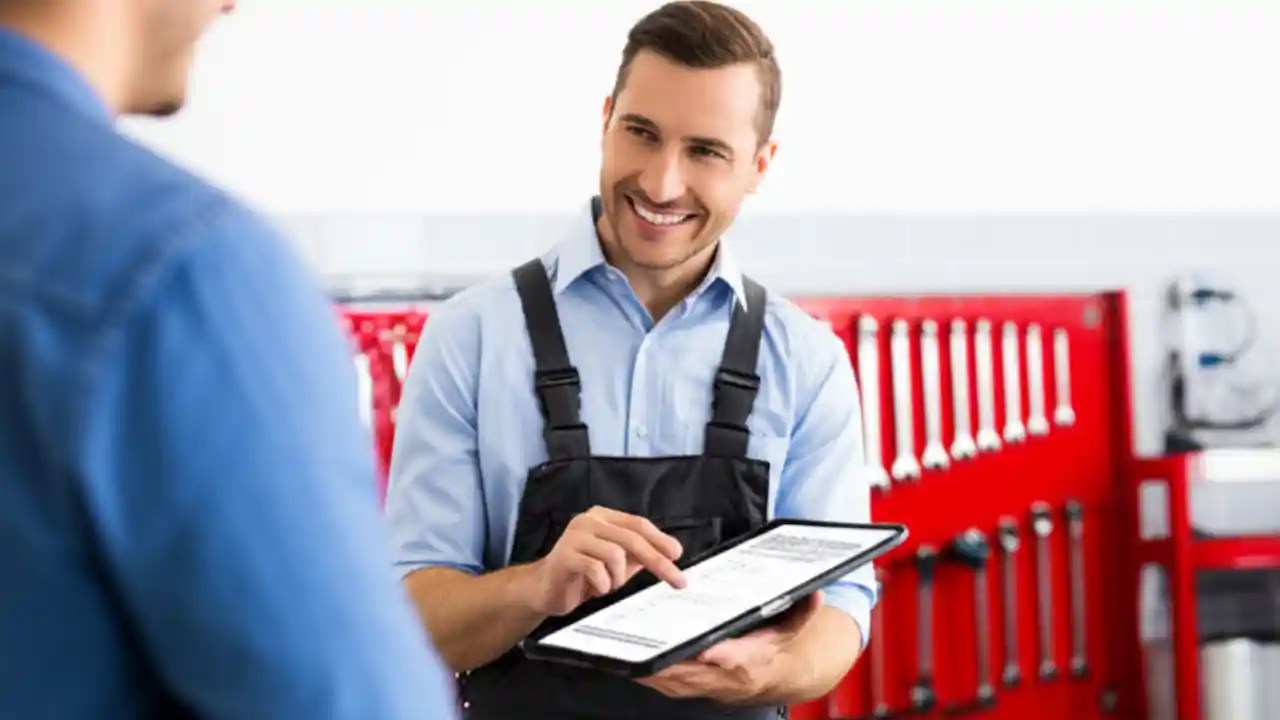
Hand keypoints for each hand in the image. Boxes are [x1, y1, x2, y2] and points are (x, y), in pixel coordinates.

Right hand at [526, 506, 685, 616]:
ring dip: (618, 578)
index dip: (660, 540)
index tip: (678, 556)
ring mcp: (574, 536)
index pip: (638, 525)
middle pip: (632, 538)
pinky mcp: (564, 555)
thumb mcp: (616, 563)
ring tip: (608, 585)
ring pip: (615, 555)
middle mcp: (588, 521)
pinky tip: (596, 588)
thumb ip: (639, 555)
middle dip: (657, 562)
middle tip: (676, 580)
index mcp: (602, 518)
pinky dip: (603, 584)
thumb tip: (670, 553)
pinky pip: (596, 570)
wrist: (544, 590)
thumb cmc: (581, 575)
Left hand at [637, 592, 823, 703]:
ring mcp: (712, 685)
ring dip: (656, 674)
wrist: (777, 676)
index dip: (722, 656)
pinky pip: (672, 687)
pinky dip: (654, 678)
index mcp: (754, 659)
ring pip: (679, 683)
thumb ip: (803, 609)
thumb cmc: (777, 646)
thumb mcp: (794, 626)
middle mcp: (730, 677)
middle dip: (672, 665)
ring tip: (632, 658)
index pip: (737, 657)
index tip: (708, 652)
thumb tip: (816, 592)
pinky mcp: (698, 688)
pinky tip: (636, 667)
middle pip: (697, 674)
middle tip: (649, 652)